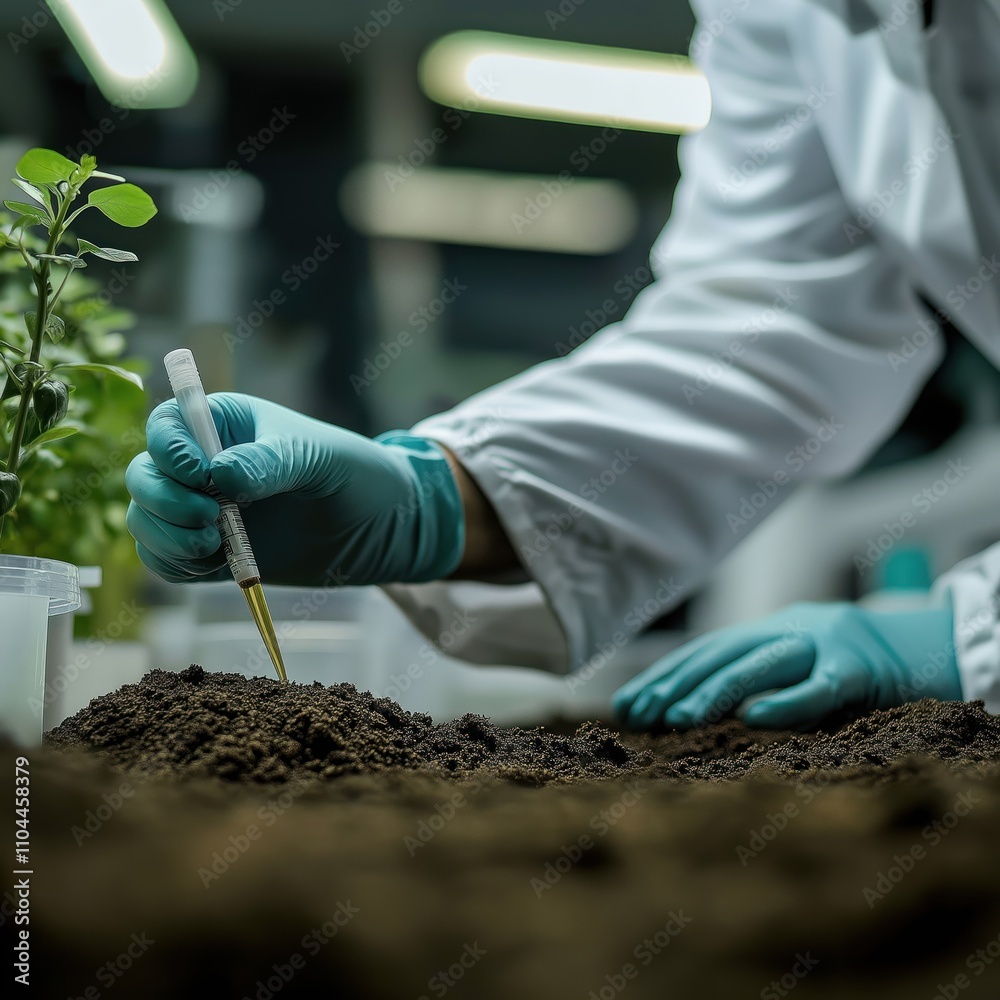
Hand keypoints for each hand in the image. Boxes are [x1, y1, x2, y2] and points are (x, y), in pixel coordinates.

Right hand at [125, 393, 463, 586]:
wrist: (380, 527)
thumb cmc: (353, 472)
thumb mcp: (316, 458)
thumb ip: (268, 462)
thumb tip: (217, 477)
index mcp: (224, 424)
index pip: (167, 425)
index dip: (169, 450)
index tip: (201, 475)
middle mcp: (203, 465)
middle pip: (143, 475)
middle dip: (163, 499)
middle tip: (209, 518)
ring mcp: (203, 511)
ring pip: (146, 520)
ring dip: (164, 536)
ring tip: (213, 545)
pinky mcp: (210, 553)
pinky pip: (165, 559)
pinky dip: (172, 564)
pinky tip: (210, 564)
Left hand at [612, 602, 961, 729]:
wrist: (924, 644)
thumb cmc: (848, 666)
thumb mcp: (794, 666)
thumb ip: (751, 681)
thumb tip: (684, 711)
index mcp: (767, 631)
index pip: (704, 652)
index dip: (663, 677)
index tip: (627, 707)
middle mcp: (787, 630)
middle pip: (722, 654)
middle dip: (675, 685)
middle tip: (639, 715)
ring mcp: (824, 644)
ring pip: (761, 664)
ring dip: (715, 691)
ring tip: (677, 718)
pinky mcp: (861, 669)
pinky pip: (822, 686)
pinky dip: (787, 702)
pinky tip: (751, 718)